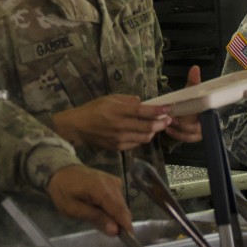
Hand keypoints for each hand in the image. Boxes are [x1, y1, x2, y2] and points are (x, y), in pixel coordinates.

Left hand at [47, 165, 132, 235]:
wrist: (62, 171)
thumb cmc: (63, 191)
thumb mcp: (73, 209)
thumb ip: (96, 218)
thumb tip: (115, 230)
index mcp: (101, 188)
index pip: (119, 210)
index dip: (125, 226)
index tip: (128, 239)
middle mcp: (112, 183)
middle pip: (123, 208)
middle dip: (119, 222)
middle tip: (106, 231)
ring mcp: (114, 181)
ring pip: (122, 205)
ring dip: (115, 216)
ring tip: (99, 218)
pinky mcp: (114, 182)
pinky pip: (119, 200)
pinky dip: (113, 208)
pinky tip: (101, 209)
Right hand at [52, 95, 171, 150]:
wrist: (78, 127)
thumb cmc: (93, 109)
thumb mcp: (110, 98)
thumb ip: (127, 100)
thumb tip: (142, 103)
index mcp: (117, 111)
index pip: (142, 111)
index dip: (157, 111)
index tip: (168, 108)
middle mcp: (119, 126)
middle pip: (147, 127)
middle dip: (161, 123)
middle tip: (168, 119)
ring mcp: (119, 139)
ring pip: (144, 138)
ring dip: (153, 131)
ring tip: (157, 126)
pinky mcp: (118, 148)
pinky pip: (136, 143)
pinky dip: (142, 138)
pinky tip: (142, 132)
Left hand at [164, 65, 202, 142]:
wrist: (184, 111)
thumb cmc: (189, 101)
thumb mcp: (190, 92)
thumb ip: (193, 82)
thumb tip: (195, 68)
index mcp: (208, 112)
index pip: (208, 117)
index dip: (201, 116)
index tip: (191, 114)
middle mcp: (206, 123)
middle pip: (198, 129)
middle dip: (185, 126)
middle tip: (173, 120)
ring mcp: (199, 132)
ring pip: (191, 135)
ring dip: (179, 132)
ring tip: (168, 125)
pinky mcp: (192, 137)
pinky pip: (186, 138)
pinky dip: (177, 135)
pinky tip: (168, 130)